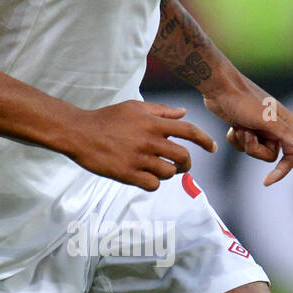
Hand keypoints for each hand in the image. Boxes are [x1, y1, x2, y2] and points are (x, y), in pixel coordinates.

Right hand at [67, 101, 216, 190]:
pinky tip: (145, 176)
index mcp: (153, 122)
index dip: (205, 140)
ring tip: (157, 169)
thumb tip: (183, 113)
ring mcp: (139, 158)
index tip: (213, 148)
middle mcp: (149, 140)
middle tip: (182, 166)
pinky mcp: (128, 174)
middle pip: (183, 156)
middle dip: (187, 164)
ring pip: (169, 173)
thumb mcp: (134, 108)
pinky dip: (153, 182)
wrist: (80, 132)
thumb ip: (161, 111)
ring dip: (168, 173)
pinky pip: (153, 184)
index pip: (189, 131)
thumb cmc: (107, 118)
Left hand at [204, 78, 292, 185]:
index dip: (282, 171)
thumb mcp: (265, 120)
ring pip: (255, 151)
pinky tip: (233, 126)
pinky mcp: (248, 127)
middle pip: (269, 156)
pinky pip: (244, 146)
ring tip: (239, 126)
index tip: (266, 182)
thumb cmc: (242, 101)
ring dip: (244, 143)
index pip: (292, 155)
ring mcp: (261, 128)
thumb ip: (285, 134)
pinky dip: (236, 139)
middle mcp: (277, 127)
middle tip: (246, 133)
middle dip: (254, 149)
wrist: (219, 88)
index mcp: (287, 124)